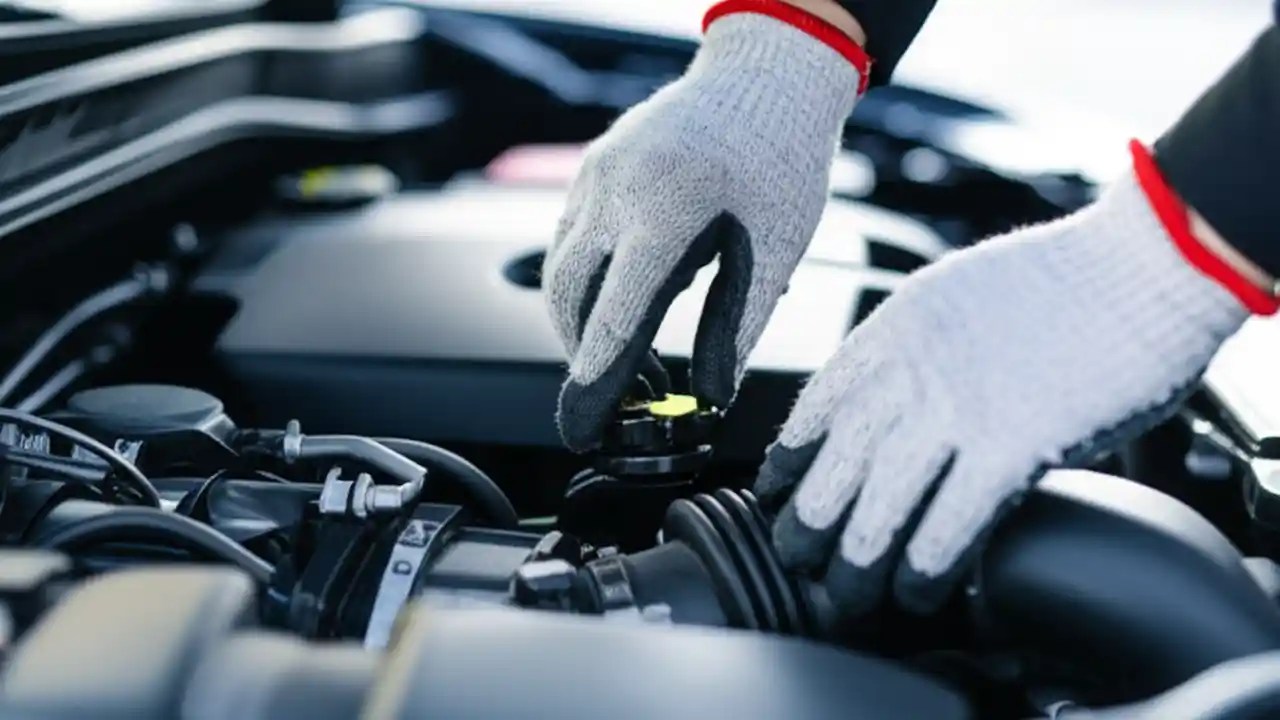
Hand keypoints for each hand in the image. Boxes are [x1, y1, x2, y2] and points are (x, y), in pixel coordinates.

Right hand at [544, 3, 867, 450]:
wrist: (767, 78)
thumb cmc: (782, 161)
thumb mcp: (775, 252)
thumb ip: (736, 327)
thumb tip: (713, 394)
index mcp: (666, 213)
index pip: (615, 321)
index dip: (596, 383)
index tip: (581, 427)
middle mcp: (617, 191)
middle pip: (571, 301)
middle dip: (582, 356)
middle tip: (614, 392)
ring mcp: (596, 173)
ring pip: (562, 270)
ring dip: (581, 321)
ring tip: (624, 352)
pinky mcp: (592, 166)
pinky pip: (570, 237)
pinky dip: (584, 280)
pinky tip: (620, 298)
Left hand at [755, 164, 1249, 615]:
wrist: (1146, 262)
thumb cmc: (1064, 278)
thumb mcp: (952, 293)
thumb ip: (910, 344)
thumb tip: (886, 391)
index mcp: (894, 329)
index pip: (814, 407)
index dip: (789, 462)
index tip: (777, 494)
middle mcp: (912, 370)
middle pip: (833, 467)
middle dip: (806, 525)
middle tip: (797, 560)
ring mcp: (959, 409)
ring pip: (879, 506)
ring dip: (856, 563)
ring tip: (846, 596)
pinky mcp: (1015, 444)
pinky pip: (950, 524)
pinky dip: (926, 567)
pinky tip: (918, 591)